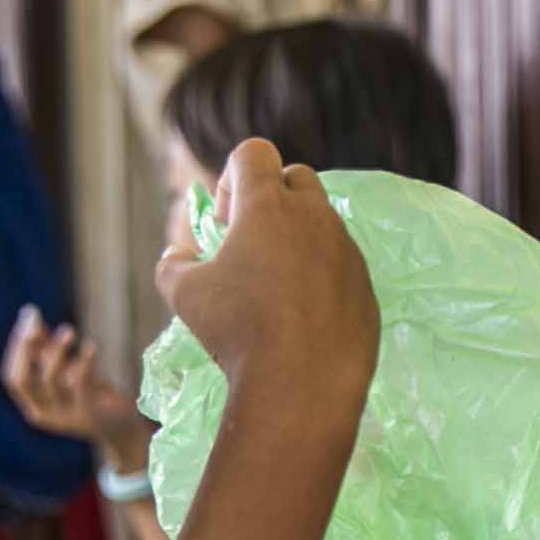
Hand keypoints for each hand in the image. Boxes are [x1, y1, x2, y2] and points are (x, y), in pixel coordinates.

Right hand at [0, 306, 150, 462]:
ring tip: (69, 330)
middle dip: (25, 348)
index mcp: (32, 404)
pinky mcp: (89, 415)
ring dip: (58, 351)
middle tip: (34, 321)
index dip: (16, 347)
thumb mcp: (65, 371)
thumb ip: (46, 348)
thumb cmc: (90, 395)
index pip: (13, 377)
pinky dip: (84, 362)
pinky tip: (91, 345)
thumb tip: (29, 314)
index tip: (29, 318)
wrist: (122, 428)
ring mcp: (65, 417)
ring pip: (51, 380)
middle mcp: (43, 413)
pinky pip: (81, 385)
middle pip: (23, 380)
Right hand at [157, 137, 375, 420]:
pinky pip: (343, 265)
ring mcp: (347, 251)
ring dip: (298, 240)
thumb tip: (178, 256)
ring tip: (275, 287)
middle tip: (250, 245)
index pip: (254, 152)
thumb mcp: (183, 294)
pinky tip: (303, 317)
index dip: (232, 177)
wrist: (302, 386)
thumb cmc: (236, 331)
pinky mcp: (366, 286)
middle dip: (271, 198)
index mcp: (269, 205)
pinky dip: (322, 277)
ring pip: (323, 223)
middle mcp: (315, 217)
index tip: (224, 222)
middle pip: (296, 177)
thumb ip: (174, 263)